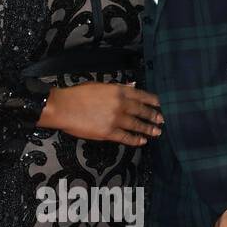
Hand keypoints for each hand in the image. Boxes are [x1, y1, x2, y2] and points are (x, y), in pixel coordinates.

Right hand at [40, 81, 162, 144]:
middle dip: (153, 116)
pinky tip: (142, 141)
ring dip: (148, 129)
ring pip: (137, 125)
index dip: (152, 100)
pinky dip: (135, 140)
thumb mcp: (99, 86)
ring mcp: (116, 119)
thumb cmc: (78, 95)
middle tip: (162, 120)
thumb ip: (117, 87)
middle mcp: (120, 104)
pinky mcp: (109, 132)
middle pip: (142, 111)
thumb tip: (132, 86)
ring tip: (156, 132)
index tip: (160, 104)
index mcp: (118, 90)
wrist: (64, 107)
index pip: (140, 95)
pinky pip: (126, 137)